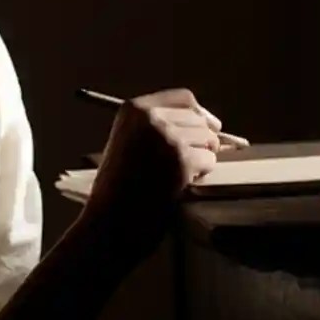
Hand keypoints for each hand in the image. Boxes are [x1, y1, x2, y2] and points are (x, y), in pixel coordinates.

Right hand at [80, 88, 221, 256]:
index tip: (209, 126)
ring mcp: (167, 138)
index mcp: (134, 109)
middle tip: (194, 160)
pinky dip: (201, 174)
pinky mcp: (181, 161)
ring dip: (202, 158)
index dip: (200, 113)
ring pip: (208, 140)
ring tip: (178, 175)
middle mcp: (151, 117)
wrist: (109, 220)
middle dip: (203, 140)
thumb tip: (209, 126)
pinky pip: (209, 161)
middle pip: (200, 119)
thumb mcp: (128, 142)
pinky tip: (181, 183)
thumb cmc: (118, 187)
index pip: (184, 99)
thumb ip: (158, 127)